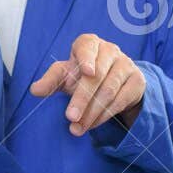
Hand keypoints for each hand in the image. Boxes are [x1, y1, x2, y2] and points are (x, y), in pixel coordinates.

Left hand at [29, 33, 145, 136]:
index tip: (87, 72)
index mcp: (89, 44)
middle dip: (82, 99)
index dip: (86, 58)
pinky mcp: (137, 80)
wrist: (116, 80)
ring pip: (109, 90)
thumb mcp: (66, 75)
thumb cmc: (83, 74)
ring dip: (92, 112)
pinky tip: (92, 124)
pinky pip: (120, 100)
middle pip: (96, 76)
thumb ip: (51, 81)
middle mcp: (109, 50)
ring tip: (77, 128)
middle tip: (70, 117)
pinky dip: (104, 115)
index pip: (86, 47)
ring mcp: (126, 64)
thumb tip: (35, 90)